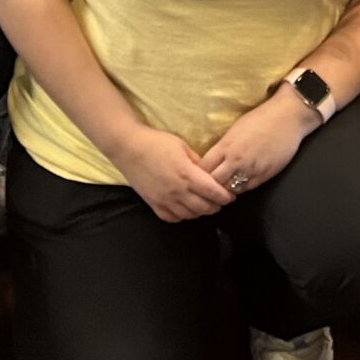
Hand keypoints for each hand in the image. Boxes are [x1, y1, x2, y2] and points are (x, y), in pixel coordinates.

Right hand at [109, 124, 233, 222]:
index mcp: (187, 174)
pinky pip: (172, 218)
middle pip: (204, 207)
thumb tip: (209, 172)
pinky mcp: (153, 203)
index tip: (231, 195)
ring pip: (190, 215)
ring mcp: (165, 199)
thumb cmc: (156, 142)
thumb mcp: (182, 146)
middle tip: (220, 201)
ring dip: (201, 212)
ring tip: (205, 205)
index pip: (213, 192)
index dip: (225, 196)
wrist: (128, 147)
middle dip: (216, 206)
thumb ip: (197, 161)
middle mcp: (177, 190)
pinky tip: (186, 210)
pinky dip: (182, 216)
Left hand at [198, 90, 319, 198]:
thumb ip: (224, 145)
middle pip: (214, 182)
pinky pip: (247, 188)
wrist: (288, 117)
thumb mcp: (236, 128)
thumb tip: (215, 157)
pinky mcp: (265, 175)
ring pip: (230, 189)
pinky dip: (241, 187)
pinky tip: (239, 183)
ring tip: (223, 187)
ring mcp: (251, 169)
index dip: (199, 173)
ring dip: (225, 189)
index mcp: (226, 145)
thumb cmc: (262, 117)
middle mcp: (236, 160)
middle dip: (209, 185)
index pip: (204, 167)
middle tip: (208, 186)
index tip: (198, 174)